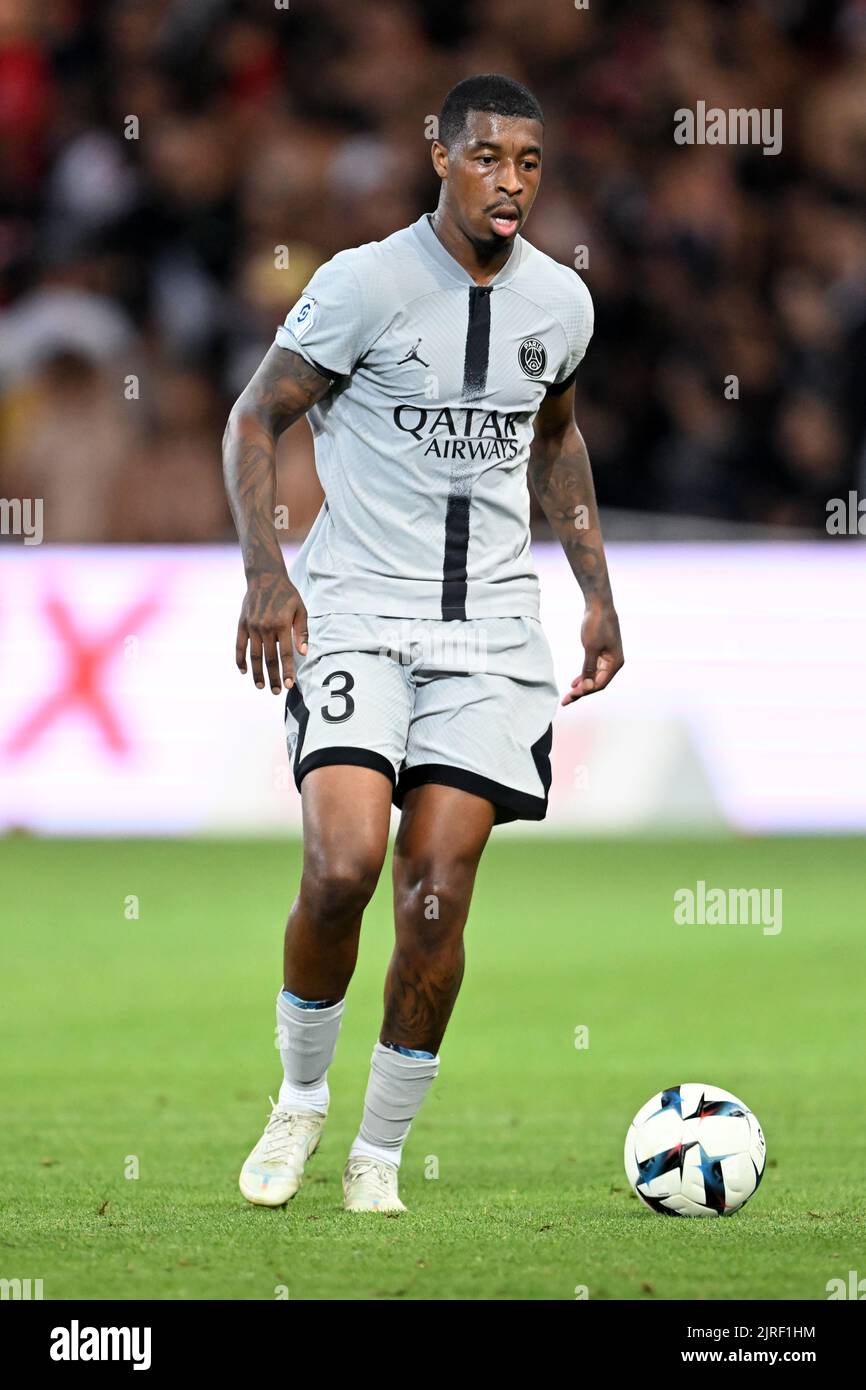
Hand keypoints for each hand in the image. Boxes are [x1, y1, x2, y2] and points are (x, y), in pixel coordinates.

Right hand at [235, 571, 307, 692]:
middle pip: (269, 659)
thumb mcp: (300, 609)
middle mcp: (265, 627)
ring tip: (262, 686)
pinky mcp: (242, 624)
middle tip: (277, 691)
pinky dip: (240, 660)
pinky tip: (244, 671)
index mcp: (281, 624)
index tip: (289, 685)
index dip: (287, 670)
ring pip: (254, 656)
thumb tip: (303, 653)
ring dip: (257, 673)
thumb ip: (302, 632)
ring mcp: (251, 627)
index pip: (285, 654)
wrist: (264, 577)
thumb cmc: (287, 594)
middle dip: (274, 677)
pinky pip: (239, 646)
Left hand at [563, 601, 623, 704]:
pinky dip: (584, 676)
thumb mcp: (591, 647)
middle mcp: (614, 663)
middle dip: (582, 692)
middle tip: (566, 700)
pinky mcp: (602, 652)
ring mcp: (608, 658)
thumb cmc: (597, 624)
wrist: (599, 604)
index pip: (600, 684)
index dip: (585, 691)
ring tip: (568, 694)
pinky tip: (574, 682)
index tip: (570, 695)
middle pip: (597, 683)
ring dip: (582, 685)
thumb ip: (589, 668)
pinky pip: (593, 669)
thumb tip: (586, 686)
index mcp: (615, 663)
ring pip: (594, 677)